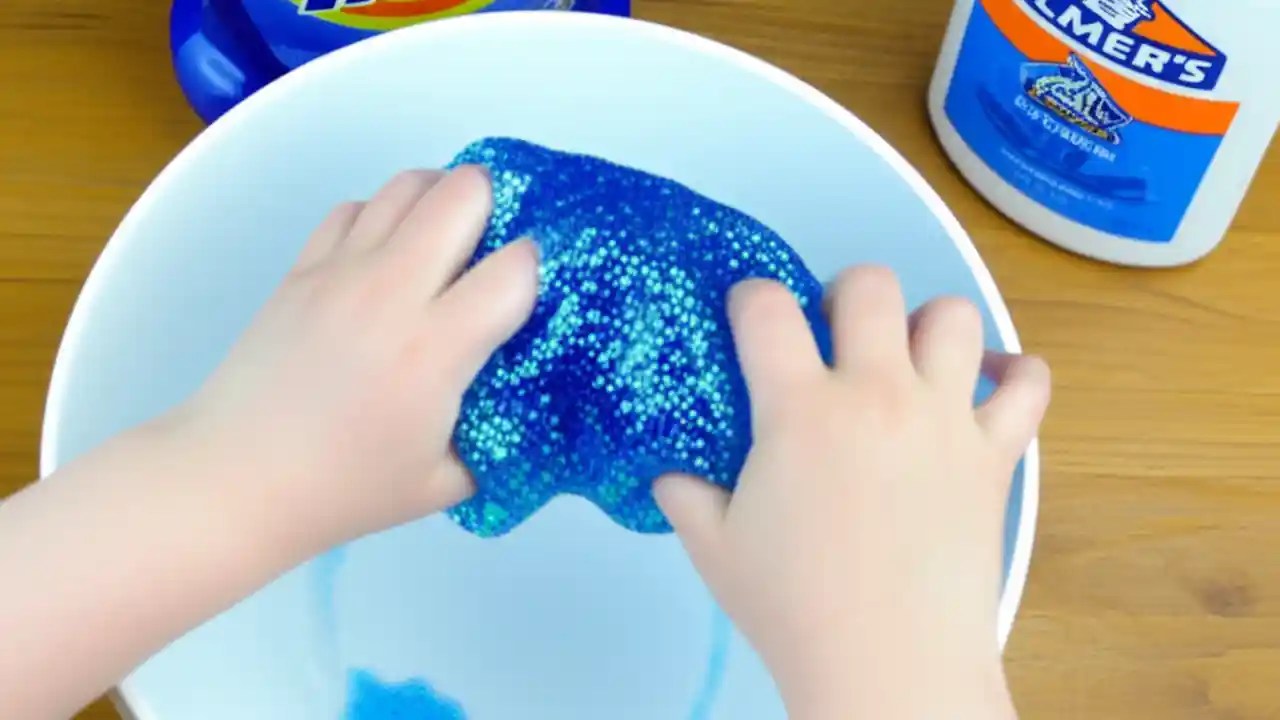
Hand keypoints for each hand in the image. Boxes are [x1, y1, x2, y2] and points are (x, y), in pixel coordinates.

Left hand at [166, 167, 537, 550]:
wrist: (235, 479)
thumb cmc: (344, 490)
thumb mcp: (448, 483)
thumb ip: (502, 438)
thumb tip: (535, 403)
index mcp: (436, 349)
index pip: (516, 265)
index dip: (537, 270)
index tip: (532, 295)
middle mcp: (392, 291)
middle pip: (465, 190)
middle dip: (498, 206)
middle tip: (496, 248)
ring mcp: (341, 271)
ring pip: (408, 183)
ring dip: (441, 199)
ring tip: (450, 240)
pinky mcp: (302, 268)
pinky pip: (356, 207)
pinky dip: (384, 216)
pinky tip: (389, 256)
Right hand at [654, 267, 1048, 718]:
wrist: (888, 664)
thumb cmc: (794, 608)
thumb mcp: (713, 548)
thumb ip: (683, 493)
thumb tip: (670, 469)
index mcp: (799, 408)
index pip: (766, 306)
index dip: (750, 297)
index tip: (750, 315)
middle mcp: (877, 393)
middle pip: (869, 284)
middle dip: (843, 293)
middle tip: (833, 334)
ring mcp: (944, 418)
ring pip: (953, 316)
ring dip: (926, 326)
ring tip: (908, 360)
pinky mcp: (995, 453)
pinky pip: (1029, 383)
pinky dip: (1014, 373)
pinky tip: (987, 384)